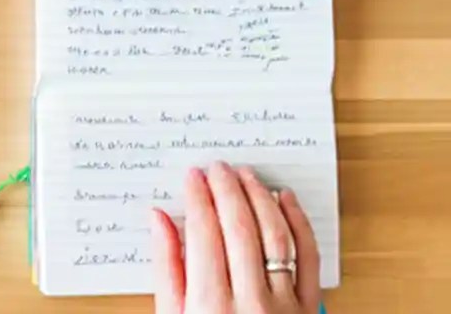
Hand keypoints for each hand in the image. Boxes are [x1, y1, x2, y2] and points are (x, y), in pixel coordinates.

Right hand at [151, 162, 321, 313]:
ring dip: (260, 198)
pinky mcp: (308, 309)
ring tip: (246, 176)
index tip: (192, 177)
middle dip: (227, 190)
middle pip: (240, 228)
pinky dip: (298, 223)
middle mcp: (250, 302)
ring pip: (275, 236)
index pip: (204, 233)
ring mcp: (284, 305)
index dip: (198, 198)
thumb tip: (159, 219)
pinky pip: (309, 257)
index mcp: (209, 304)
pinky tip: (284, 201)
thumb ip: (167, 267)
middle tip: (217, 168)